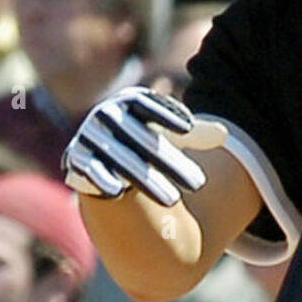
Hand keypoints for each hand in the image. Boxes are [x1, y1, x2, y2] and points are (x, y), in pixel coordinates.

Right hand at [62, 86, 227, 207]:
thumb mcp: (174, 132)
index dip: (167, 115)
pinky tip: (119, 192)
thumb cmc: (149, 137)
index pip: (149, 105)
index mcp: (130, 100)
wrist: (107, 152)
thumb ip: (198, 132)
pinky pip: (88, 168)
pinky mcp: (76, 157)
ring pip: (121, 158)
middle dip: (171, 163)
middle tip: (200, 185)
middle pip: (143, 139)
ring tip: (174, 200)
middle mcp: (106, 115)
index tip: (189, 130)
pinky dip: (101, 178)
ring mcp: (90, 135)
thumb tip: (225, 135)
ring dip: (146, 179)